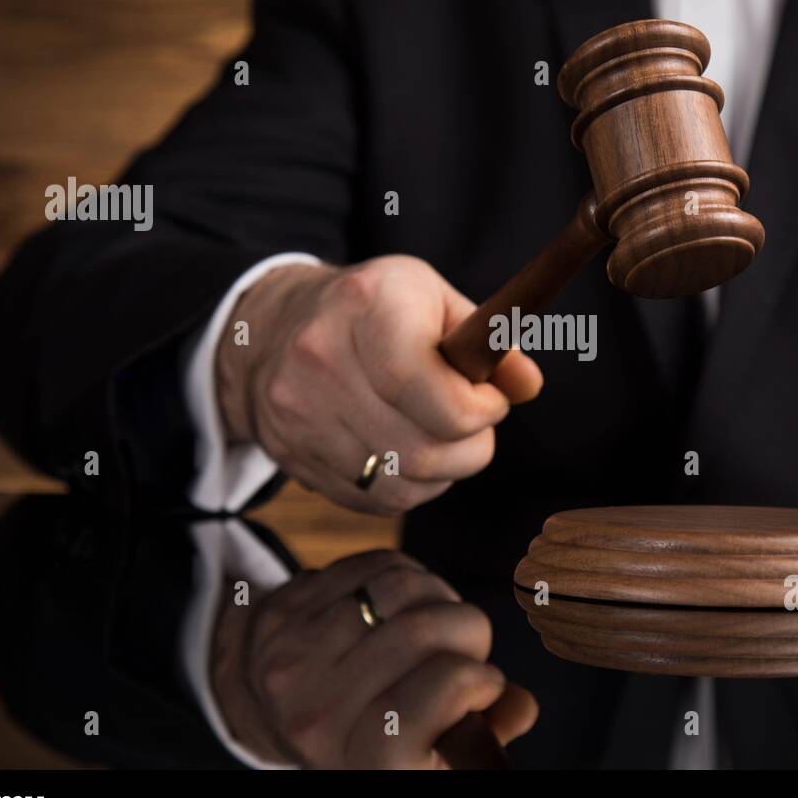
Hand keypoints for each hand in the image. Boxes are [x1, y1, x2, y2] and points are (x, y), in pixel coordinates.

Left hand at [211, 549, 537, 767]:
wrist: (280, 707)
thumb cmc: (381, 729)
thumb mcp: (433, 750)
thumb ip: (482, 731)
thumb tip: (521, 706)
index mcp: (363, 766)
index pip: (419, 707)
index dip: (469, 681)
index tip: (483, 681)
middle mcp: (316, 720)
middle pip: (420, 633)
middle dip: (467, 629)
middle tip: (465, 645)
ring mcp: (292, 661)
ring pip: (400, 588)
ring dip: (436, 594)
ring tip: (433, 620)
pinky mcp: (284, 613)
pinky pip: (372, 565)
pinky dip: (403, 573)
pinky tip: (400, 601)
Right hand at [217, 256, 542, 514]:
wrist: (270, 329)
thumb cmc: (373, 309)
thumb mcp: (432, 298)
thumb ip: (488, 338)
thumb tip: (527, 386)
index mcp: (365, 305)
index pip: (420, 383)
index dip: (474, 409)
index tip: (492, 402)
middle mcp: (320, 358)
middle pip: (420, 448)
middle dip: (471, 447)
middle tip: (475, 424)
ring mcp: (299, 413)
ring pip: (400, 484)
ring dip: (443, 471)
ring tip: (444, 437)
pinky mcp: (292, 456)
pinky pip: (373, 500)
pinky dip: (408, 486)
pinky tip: (408, 452)